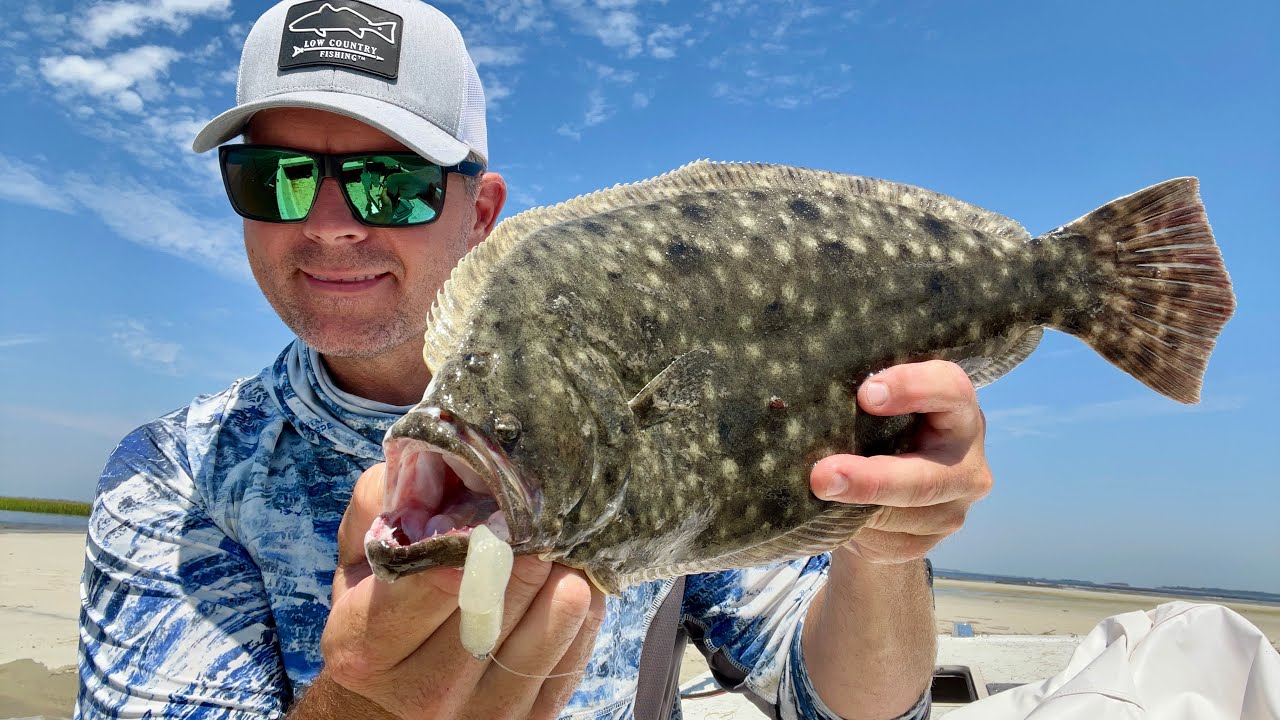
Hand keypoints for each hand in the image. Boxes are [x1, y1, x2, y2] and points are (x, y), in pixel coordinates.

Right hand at [311, 464, 605, 719]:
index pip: (435, 573)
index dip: (473, 529)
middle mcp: (421, 691)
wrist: (387, 706)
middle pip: (500, 593)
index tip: (495, 499)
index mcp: (366, 644)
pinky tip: (575, 579)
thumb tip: (439, 455)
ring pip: (550, 621)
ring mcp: (479, 714)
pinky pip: (575, 653)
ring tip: (562, 538)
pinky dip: (584, 607)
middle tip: (541, 505)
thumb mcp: (358, 555)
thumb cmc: (378, 610)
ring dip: (564, 568)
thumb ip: (381, 500)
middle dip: (526, 539)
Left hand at [811, 360, 992, 563]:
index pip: (950, 389)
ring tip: (815, 495)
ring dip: (853, 510)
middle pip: (926, 478)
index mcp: (958, 408)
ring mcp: (954, 507)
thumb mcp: (875, 405)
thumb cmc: (873, 424)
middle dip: (871, 480)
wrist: (882, 485)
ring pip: (902, 517)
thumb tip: (807, 397)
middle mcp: (967, 460)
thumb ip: (860, 398)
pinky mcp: (931, 541)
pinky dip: (855, 528)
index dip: (912, 388)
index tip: (865, 395)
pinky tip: (833, 515)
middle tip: (822, 477)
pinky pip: (889, 542)